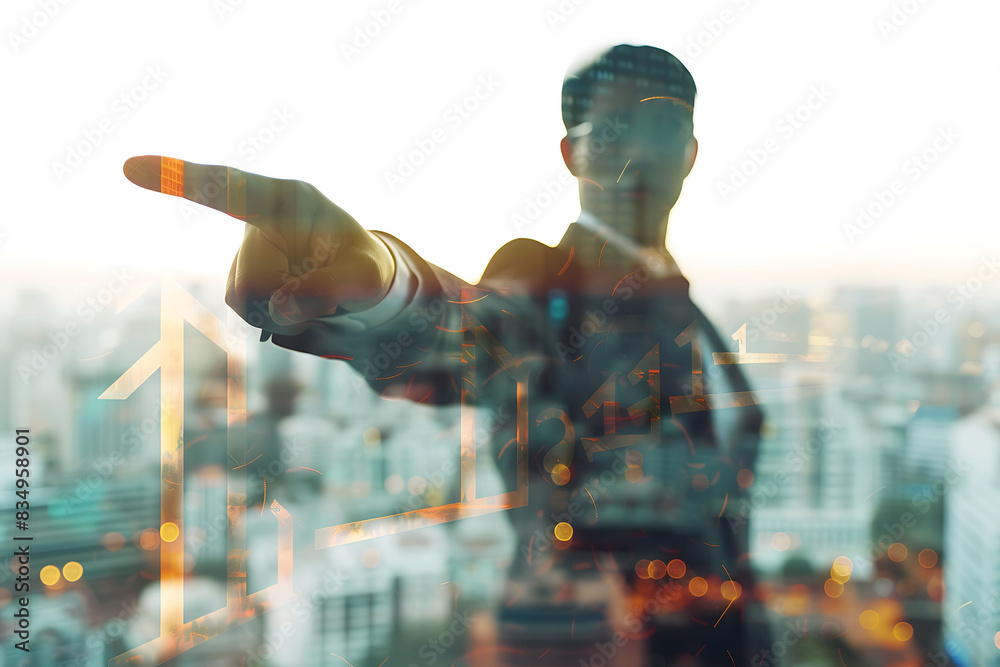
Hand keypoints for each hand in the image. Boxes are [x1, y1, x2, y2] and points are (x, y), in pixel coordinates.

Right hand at [122, 155, 394, 334]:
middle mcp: (259, 216)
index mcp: (288, 198)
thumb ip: (330, 291)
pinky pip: (247, 308)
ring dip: (283, 312)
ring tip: (316, 297)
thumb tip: (281, 310)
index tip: (129, 166)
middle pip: (251, 277)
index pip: (229, 186)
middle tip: (329, 298)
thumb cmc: (368, 269)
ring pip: (245, 298)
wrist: (360, 278)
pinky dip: (275, 318)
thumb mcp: (368, 279)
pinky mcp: (242, 274)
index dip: (180, 177)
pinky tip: (299, 302)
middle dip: (288, 302)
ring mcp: (247, 246)